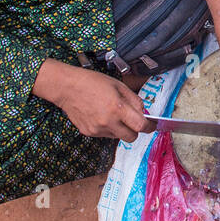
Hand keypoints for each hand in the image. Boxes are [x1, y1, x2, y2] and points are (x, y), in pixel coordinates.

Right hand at [32, 58, 155, 141]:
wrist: (67, 87)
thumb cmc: (93, 82)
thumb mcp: (119, 86)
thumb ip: (134, 100)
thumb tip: (144, 113)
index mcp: (117, 108)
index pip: (140, 126)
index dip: (149, 127)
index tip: (152, 125)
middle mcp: (108, 122)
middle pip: (131, 137)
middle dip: (136, 130)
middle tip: (134, 121)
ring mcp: (97, 129)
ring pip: (118, 137)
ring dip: (121, 129)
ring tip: (113, 114)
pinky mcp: (89, 132)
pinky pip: (105, 135)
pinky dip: (108, 128)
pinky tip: (101, 116)